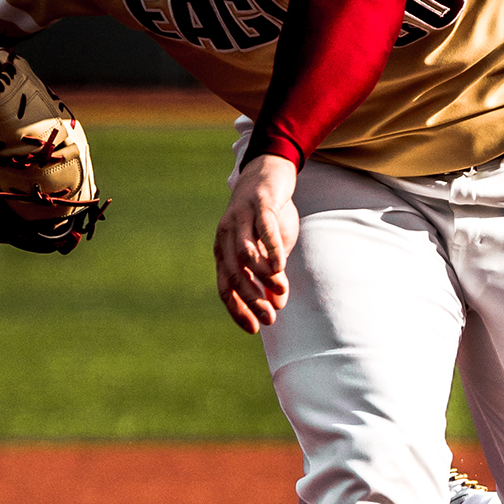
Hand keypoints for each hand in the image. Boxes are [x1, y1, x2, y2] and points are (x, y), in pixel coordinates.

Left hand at [215, 155, 300, 334]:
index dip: (238, 310)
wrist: (269, 173)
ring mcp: (241, 218)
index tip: (255, 329)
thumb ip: (269, 275)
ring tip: (279, 293)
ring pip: (245, 254)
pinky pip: (263, 228)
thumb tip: (276, 304)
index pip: (224, 287)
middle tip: (271, 318)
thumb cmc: (267, 216)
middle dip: (251, 300)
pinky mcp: (259, 203)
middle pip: (233, 274)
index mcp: (223, 250)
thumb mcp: (268, 250)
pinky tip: (280, 266)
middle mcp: (226, 236)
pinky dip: (271, 249)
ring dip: (261, 277)